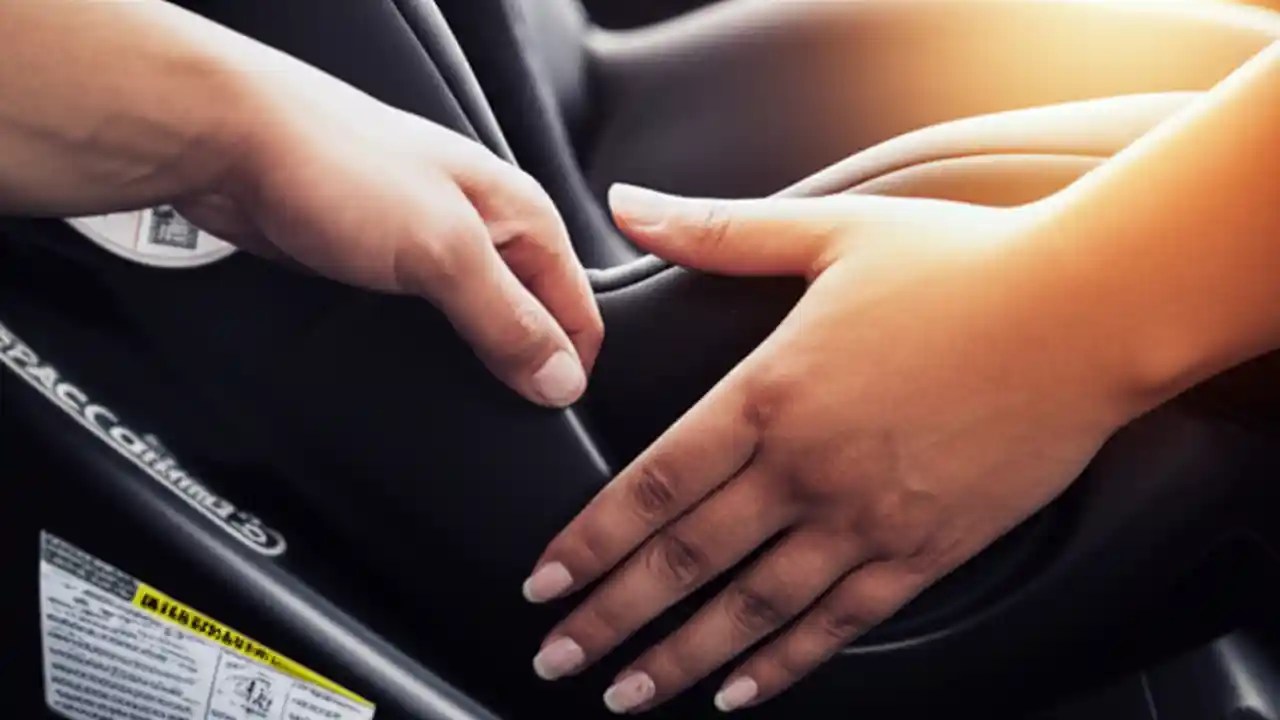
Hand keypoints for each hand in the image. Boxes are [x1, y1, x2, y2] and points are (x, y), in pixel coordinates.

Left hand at [178, 66, 600, 407]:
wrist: (232, 144)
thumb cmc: (338, 164)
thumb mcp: (443, 250)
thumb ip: (506, 319)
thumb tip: (561, 380)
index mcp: (523, 216)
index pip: (578, 311)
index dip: (569, 367)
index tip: (547, 413)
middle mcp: (486, 232)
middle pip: (532, 324)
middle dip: (522, 371)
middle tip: (498, 413)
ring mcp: (434, 251)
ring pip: (477, 329)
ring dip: (470, 366)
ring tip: (453, 398)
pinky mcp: (387, 270)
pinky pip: (428, 327)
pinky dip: (425, 354)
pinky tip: (410, 372)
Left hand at [523, 186, 1156, 711]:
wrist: (1083, 313)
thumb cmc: (958, 265)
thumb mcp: (828, 233)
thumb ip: (718, 232)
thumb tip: (630, 205)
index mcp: (769, 394)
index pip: (653, 486)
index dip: (590, 542)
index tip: (543, 584)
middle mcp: (805, 469)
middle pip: (685, 560)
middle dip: (611, 617)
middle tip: (557, 658)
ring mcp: (865, 519)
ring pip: (751, 608)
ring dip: (680, 658)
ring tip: (625, 695)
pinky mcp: (923, 550)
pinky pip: (838, 623)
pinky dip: (783, 664)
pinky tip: (740, 692)